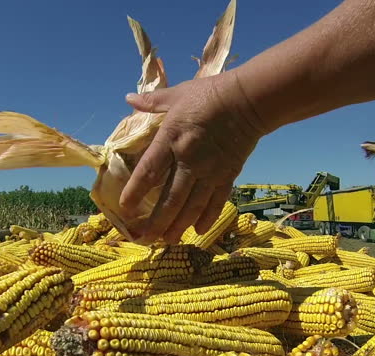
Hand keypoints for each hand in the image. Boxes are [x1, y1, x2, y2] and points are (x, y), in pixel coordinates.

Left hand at [119, 70, 264, 243]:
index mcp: (172, 138)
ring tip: (168, 240)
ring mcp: (210, 170)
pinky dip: (207, 217)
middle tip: (144, 238)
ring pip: (192, 205)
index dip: (136, 192)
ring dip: (179, 225)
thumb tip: (128, 98)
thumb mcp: (178, 94)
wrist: (249, 99)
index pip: (149, 170)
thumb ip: (153, 102)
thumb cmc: (210, 94)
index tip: (125, 208)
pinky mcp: (228, 175)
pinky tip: (199, 230)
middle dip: (157, 221)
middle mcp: (189, 159)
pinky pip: (216, 201)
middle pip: (171, 198)